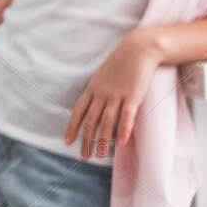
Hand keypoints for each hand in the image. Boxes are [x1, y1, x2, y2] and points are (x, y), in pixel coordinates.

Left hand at [65, 29, 162, 159]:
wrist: (138, 49)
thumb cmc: (122, 63)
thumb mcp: (104, 77)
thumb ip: (100, 91)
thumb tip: (97, 106)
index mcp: (92, 89)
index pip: (78, 111)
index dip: (72, 127)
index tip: (67, 142)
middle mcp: (101, 93)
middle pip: (90, 120)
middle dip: (86, 140)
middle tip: (84, 156)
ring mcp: (116, 94)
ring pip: (106, 121)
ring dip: (102, 140)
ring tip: (100, 155)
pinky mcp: (132, 95)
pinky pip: (126, 115)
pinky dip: (123, 129)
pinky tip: (120, 143)